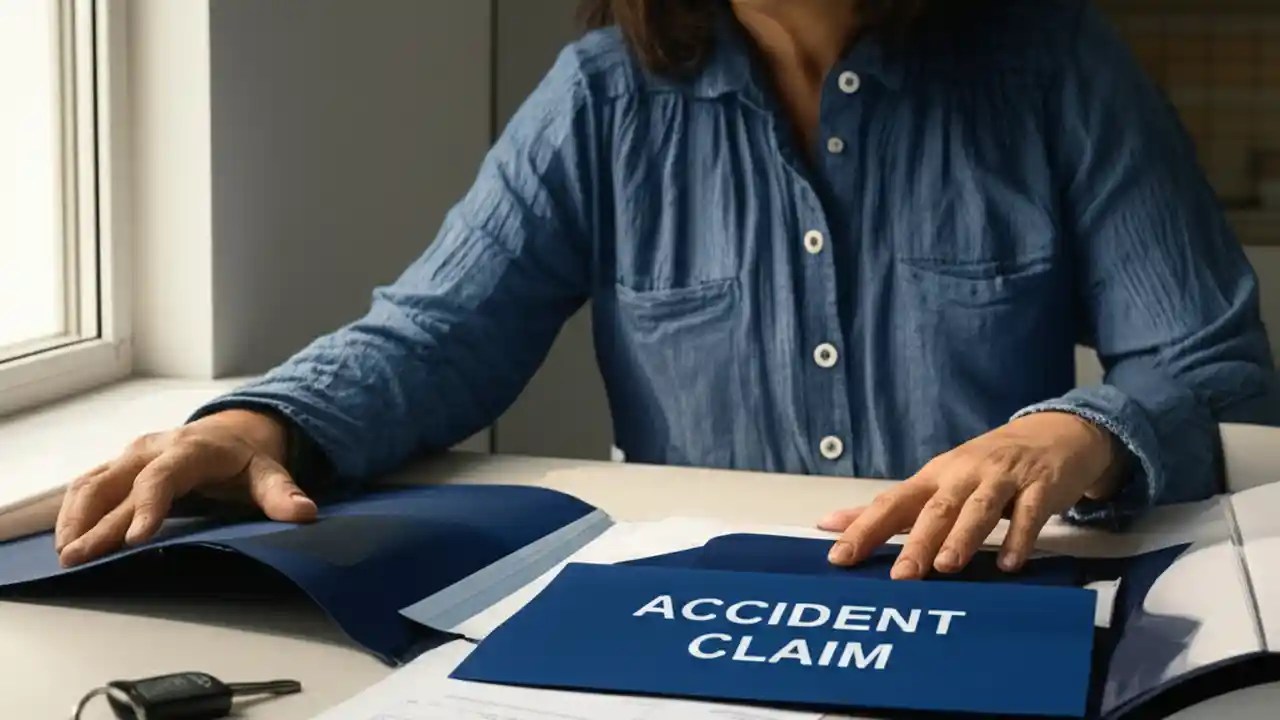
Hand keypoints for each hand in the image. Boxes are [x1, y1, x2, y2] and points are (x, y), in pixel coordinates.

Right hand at [55, 410, 316, 566]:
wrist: (230, 433)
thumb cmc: (246, 459)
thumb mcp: (269, 472)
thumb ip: (282, 494)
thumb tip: (305, 513)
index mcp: (191, 450)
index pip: (163, 477)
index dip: (148, 506)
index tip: (135, 538)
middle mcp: (154, 449)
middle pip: (119, 486)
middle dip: (99, 523)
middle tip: (80, 557)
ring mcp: (131, 457)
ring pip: (93, 484)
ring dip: (75, 518)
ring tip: (66, 553)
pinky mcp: (118, 467)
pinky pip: (86, 485)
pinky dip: (71, 511)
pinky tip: (66, 539)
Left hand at [819, 412, 1124, 578]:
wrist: (1050, 434)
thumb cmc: (981, 468)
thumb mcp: (935, 482)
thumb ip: (888, 508)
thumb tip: (829, 523)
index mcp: (933, 477)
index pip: (891, 502)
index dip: (865, 528)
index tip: (840, 557)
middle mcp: (963, 476)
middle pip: (936, 509)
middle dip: (917, 542)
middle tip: (902, 576)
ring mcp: (1002, 479)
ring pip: (979, 508)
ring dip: (963, 537)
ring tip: (947, 566)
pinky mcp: (1039, 487)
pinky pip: (1029, 513)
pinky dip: (1020, 538)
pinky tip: (1010, 563)